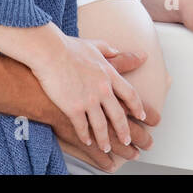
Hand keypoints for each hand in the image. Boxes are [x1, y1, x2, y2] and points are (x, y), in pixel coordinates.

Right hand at [31, 35, 146, 154]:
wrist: (49, 52)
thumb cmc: (68, 48)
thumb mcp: (93, 45)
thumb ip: (108, 50)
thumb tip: (117, 50)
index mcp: (109, 74)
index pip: (130, 94)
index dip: (137, 107)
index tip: (142, 116)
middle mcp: (102, 89)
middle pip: (119, 115)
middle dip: (124, 131)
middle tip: (127, 140)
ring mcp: (88, 100)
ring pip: (101, 126)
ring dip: (104, 139)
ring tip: (106, 147)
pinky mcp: (73, 108)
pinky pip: (82, 127)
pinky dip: (85, 136)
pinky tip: (86, 141)